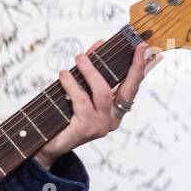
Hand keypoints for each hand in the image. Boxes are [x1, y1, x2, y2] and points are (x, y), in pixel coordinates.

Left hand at [33, 39, 159, 170]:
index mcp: (116, 111)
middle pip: (127, 89)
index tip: (143, 47)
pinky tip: (64, 75)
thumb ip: (90, 71)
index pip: (133, 86)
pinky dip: (73, 85)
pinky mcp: (86, 129)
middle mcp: (112, 119)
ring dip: (91, 71)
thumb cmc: (63, 117)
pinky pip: (82, 102)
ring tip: (79, 58)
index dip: (140, 67)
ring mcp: (101, 126)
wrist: (47, 144)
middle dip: (128, 65)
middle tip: (125, 46)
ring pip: (103, 93)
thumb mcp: (80, 90)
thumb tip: (98, 46)